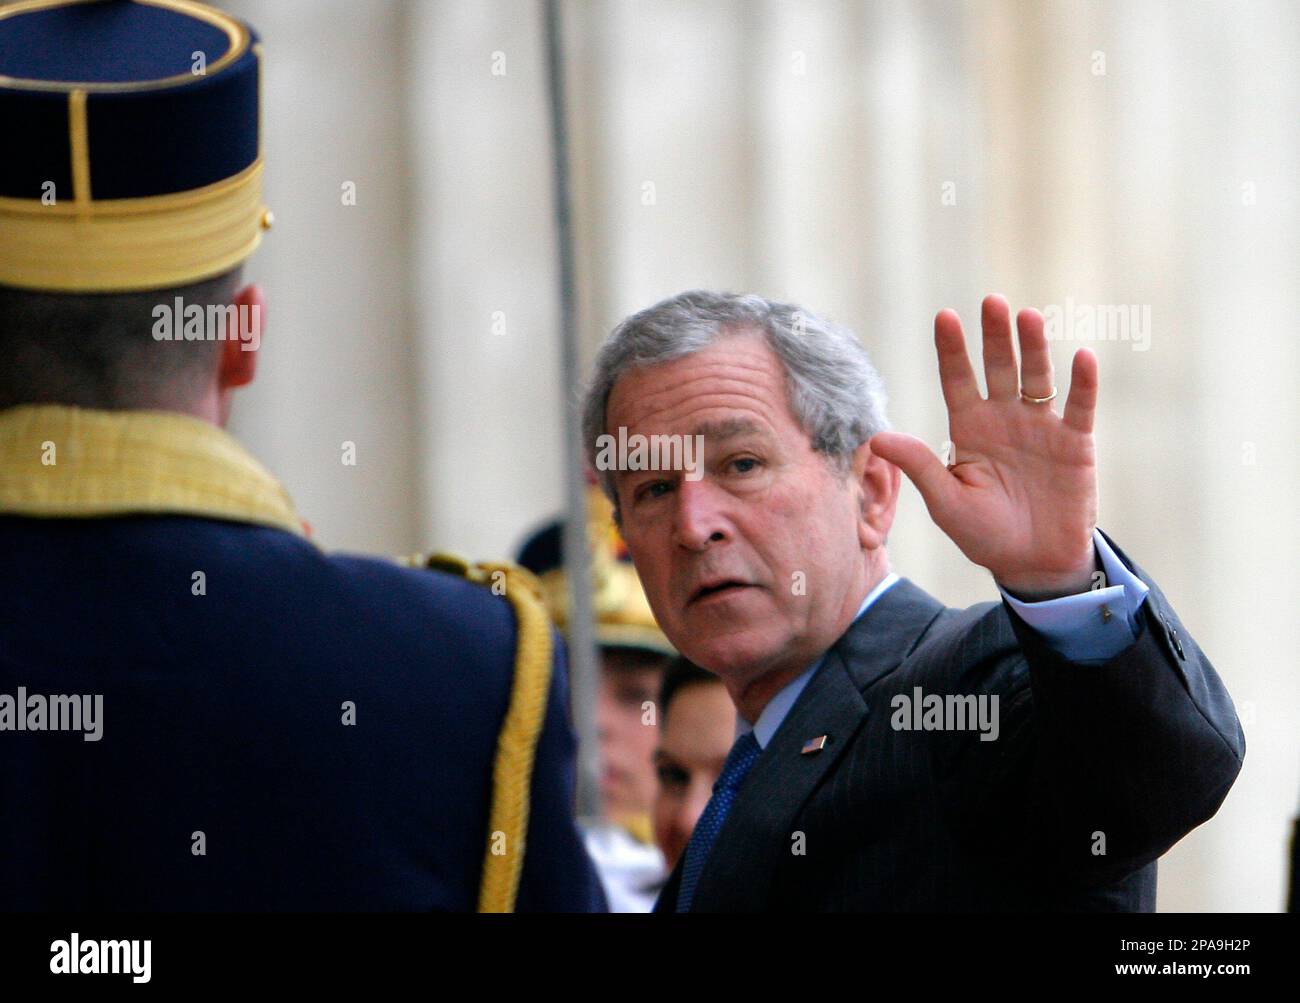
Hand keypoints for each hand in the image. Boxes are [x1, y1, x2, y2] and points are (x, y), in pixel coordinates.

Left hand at [870, 295, 1098, 598]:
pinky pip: (1079, 407)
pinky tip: (1081, 357)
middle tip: (991, 302)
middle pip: (997, 368)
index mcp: (969, 430)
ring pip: (1037, 378)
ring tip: (1027, 317)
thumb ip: (918, 465)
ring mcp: (1040, 427)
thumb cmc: (984, 534)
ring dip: (1034, 348)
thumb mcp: (946, 502)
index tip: (945, 316)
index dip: (952, 350)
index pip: (957, 380)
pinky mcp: (1075, 443)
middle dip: (994, 337)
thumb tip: (876, 436)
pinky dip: (1082, 383)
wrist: (1033, 563)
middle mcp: (1004, 419)